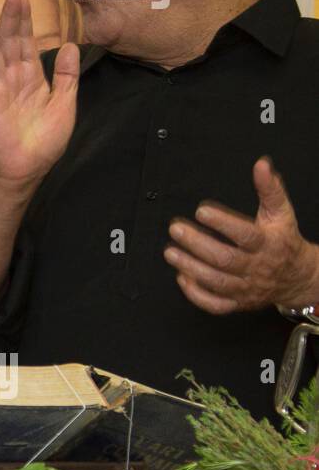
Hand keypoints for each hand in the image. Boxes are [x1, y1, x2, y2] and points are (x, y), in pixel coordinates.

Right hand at [0, 0, 79, 189]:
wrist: (29, 168)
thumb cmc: (46, 141)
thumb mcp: (65, 105)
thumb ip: (66, 76)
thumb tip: (71, 45)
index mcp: (32, 78)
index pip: (27, 43)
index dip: (25, 21)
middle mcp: (12, 79)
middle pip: (9, 42)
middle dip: (8, 18)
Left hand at [164, 157, 318, 314]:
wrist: (299, 277)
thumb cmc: (284, 241)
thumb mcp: (281, 213)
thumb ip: (270, 189)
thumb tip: (261, 164)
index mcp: (269, 244)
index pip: (245, 236)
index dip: (222, 223)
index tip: (201, 211)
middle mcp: (257, 268)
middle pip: (225, 259)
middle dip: (197, 244)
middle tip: (176, 229)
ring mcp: (247, 287)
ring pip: (216, 282)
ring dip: (190, 267)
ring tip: (170, 252)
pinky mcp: (238, 302)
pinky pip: (216, 305)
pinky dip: (197, 294)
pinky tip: (182, 277)